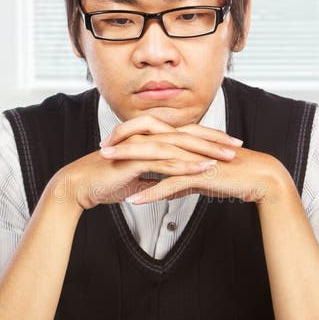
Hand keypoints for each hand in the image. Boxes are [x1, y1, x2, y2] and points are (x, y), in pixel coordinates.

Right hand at [49, 115, 243, 209]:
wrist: (80, 185)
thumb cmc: (106, 180)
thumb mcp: (137, 176)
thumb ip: (155, 175)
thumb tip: (171, 183)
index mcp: (149, 137)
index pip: (185, 134)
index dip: (209, 138)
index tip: (230, 144)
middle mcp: (147, 137)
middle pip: (187, 134)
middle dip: (215, 140)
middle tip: (238, 146)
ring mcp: (140, 146)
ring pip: (179, 146)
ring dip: (204, 152)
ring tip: (226, 158)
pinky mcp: (134, 160)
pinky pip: (164, 162)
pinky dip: (184, 165)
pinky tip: (201, 170)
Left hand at [98, 115, 291, 204]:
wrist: (259, 178)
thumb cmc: (233, 174)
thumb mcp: (202, 175)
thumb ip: (182, 178)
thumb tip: (167, 188)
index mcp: (187, 140)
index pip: (153, 131)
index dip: (130, 134)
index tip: (111, 141)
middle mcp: (187, 144)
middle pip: (149, 138)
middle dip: (122, 142)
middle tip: (101, 147)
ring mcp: (193, 159)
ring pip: (155, 157)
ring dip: (130, 162)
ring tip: (108, 167)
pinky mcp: (200, 175)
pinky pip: (170, 184)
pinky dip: (151, 192)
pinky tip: (134, 200)